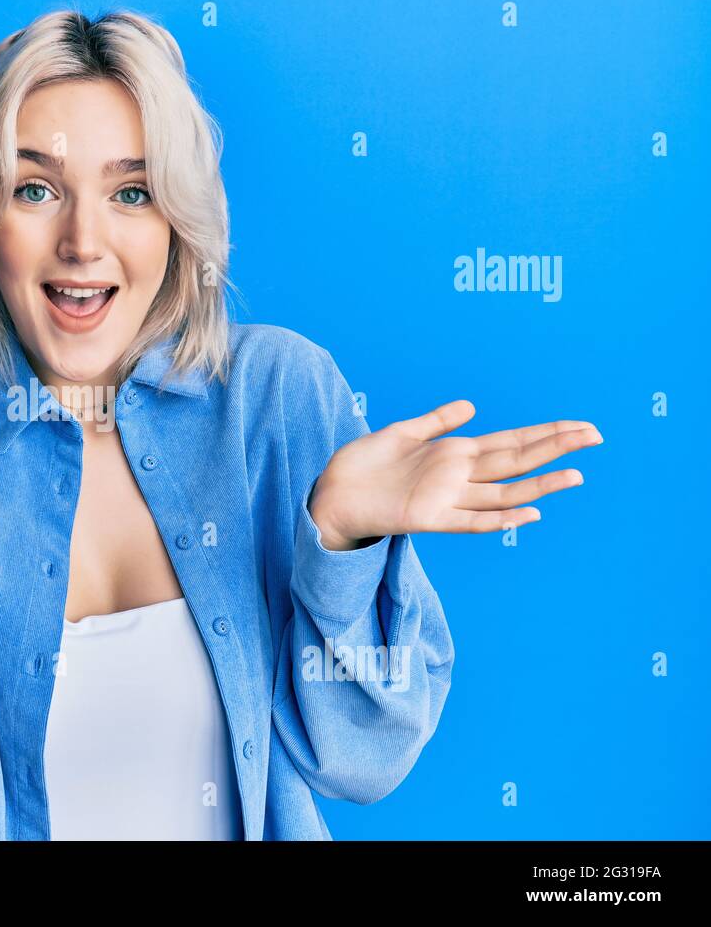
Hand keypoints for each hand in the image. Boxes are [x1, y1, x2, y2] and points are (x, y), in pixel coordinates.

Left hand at [308, 400, 602, 549]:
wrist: (329, 495)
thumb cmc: (363, 466)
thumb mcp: (401, 433)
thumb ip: (437, 421)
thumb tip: (472, 406)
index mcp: (454, 454)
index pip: (511, 442)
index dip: (545, 433)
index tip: (580, 425)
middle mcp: (457, 477)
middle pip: (516, 461)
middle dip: (555, 448)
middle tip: (597, 436)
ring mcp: (445, 498)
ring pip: (503, 492)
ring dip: (539, 484)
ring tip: (576, 475)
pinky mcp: (426, 518)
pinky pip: (470, 521)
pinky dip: (499, 518)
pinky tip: (527, 513)